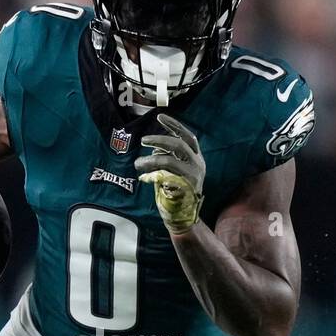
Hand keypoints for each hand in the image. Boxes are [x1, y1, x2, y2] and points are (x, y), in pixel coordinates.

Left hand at [136, 113, 205, 232]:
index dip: (174, 126)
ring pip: (170, 161)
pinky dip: (152, 176)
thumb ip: (168, 158)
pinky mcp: (184, 189)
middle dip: (159, 140)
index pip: (187, 137)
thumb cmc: (176, 193)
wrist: (183, 217)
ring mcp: (192, 178)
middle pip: (179, 145)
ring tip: (137, 163)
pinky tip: (143, 178)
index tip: (159, 117)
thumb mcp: (174, 171)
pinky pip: (165, 178)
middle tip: (143, 140)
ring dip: (150, 160)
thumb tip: (155, 149)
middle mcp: (198, 166)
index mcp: (197, 159)